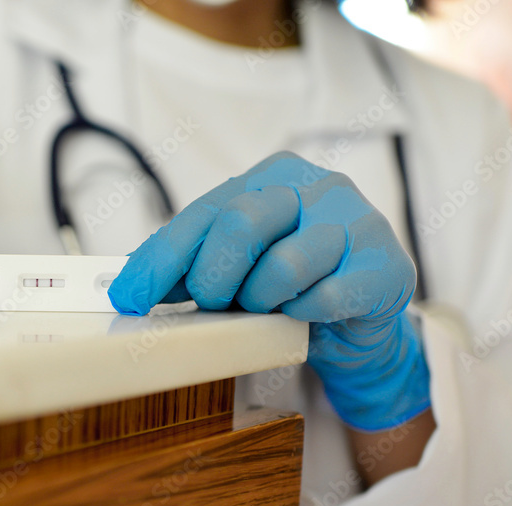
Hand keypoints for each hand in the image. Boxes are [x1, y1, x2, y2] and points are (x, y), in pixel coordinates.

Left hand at [108, 151, 430, 430]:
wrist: (359, 323)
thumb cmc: (291, 288)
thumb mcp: (235, 270)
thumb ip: (188, 265)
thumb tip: (127, 284)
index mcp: (271, 177)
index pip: (203, 214)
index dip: (160, 259)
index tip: (130, 296)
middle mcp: (316, 187)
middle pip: (241, 223)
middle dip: (212, 278)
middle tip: (213, 304)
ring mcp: (355, 223)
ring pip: (283, 264)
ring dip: (261, 300)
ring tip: (268, 309)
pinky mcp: (384, 267)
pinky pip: (325, 296)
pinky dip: (301, 314)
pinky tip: (303, 314)